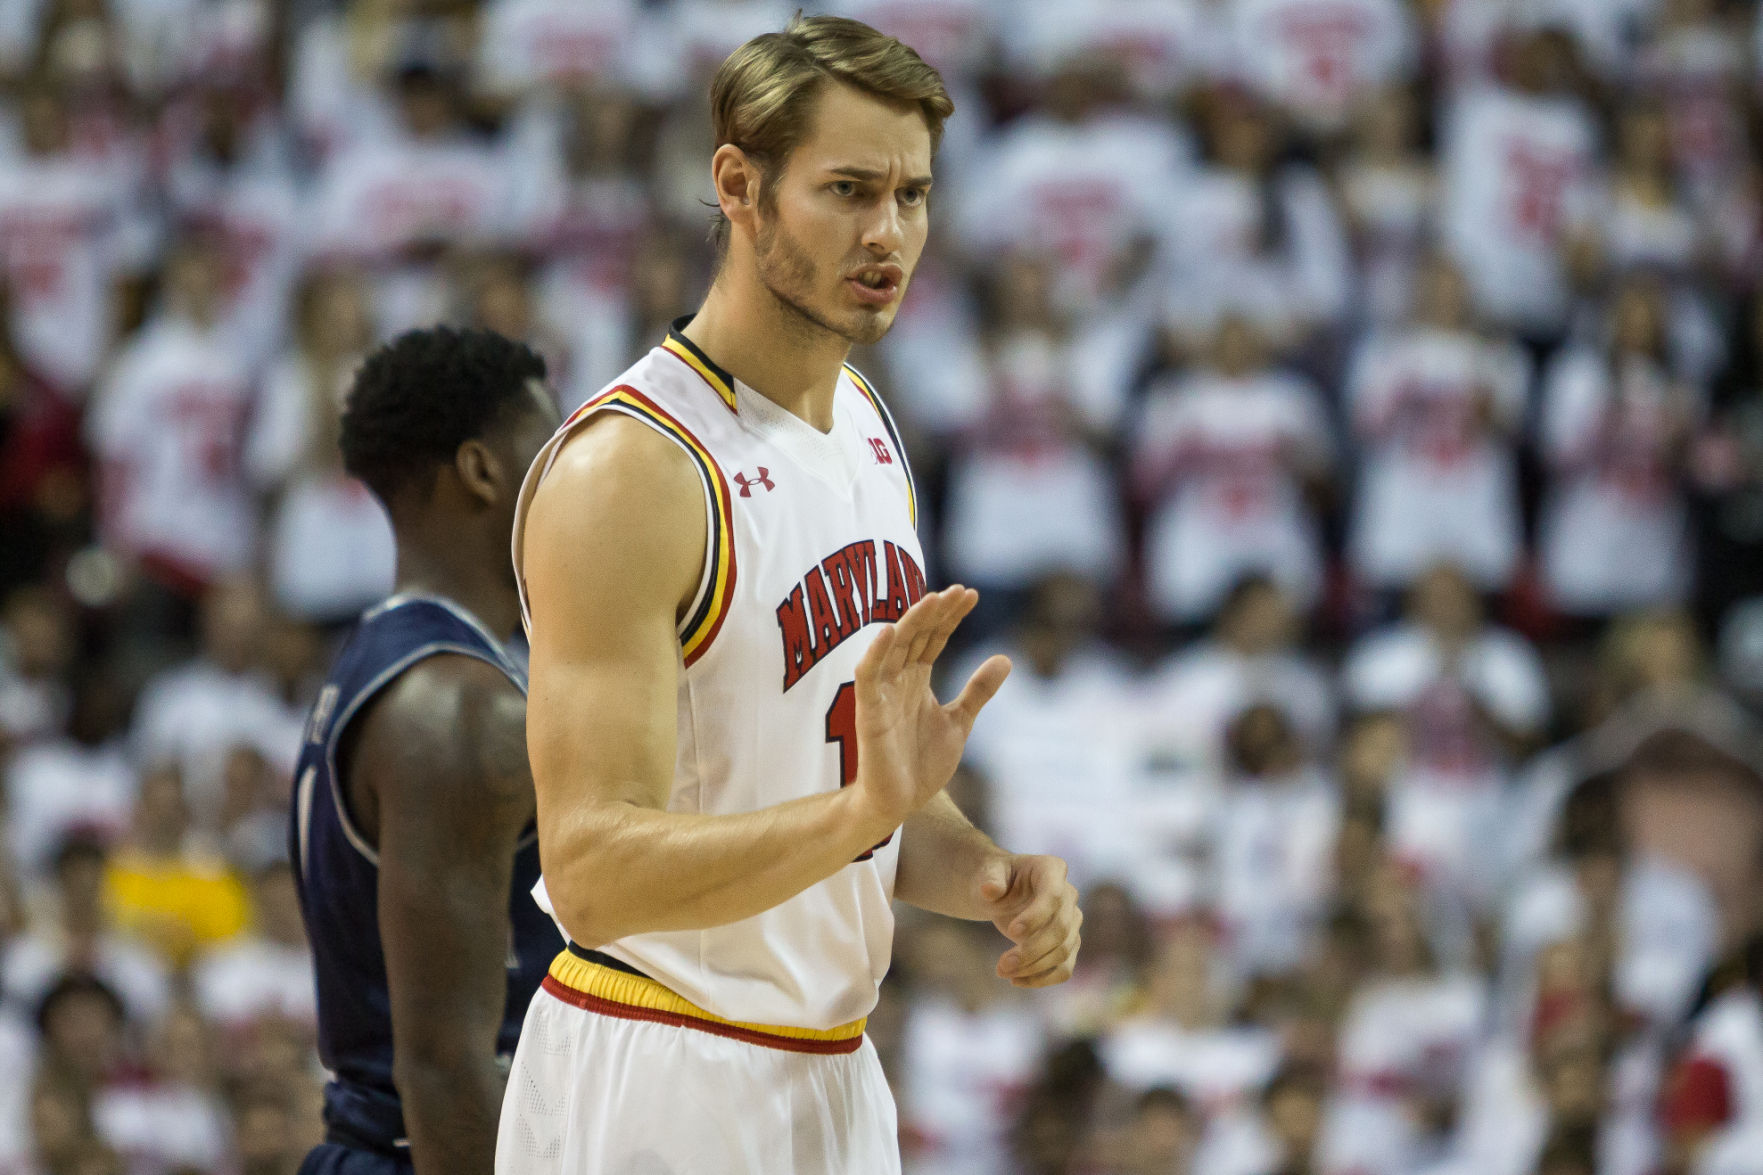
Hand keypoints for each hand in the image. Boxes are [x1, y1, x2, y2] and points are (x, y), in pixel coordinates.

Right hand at [847, 586, 1008, 834]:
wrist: (899, 804)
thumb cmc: (922, 764)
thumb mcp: (960, 721)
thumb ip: (978, 691)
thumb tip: (1006, 657)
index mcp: (918, 679)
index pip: (934, 636)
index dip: (951, 615)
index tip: (972, 593)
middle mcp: (899, 679)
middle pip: (917, 634)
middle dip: (936, 612)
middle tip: (959, 592)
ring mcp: (883, 693)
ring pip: (894, 647)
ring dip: (912, 622)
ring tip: (933, 599)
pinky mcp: (868, 712)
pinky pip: (869, 676)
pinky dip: (876, 653)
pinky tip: (889, 631)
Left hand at [975, 854, 1081, 988]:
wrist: (1000, 891)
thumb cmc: (996, 878)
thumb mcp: (988, 873)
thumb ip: (990, 879)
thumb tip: (990, 890)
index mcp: (1052, 869)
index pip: (1053, 895)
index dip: (1036, 916)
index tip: (1012, 932)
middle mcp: (1069, 894)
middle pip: (1060, 929)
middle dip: (1031, 951)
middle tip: (1001, 965)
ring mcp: (1072, 920)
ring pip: (1063, 951)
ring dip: (1033, 967)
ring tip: (1002, 971)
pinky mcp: (1069, 943)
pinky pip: (1064, 968)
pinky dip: (1042, 979)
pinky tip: (1017, 981)